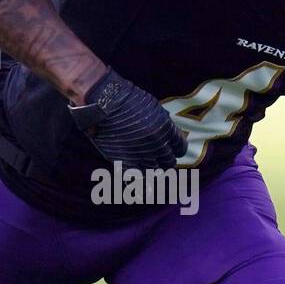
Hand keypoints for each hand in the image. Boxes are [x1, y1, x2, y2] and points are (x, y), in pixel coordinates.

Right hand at [67, 67, 187, 170]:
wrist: (104, 101)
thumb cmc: (127, 98)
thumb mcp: (153, 107)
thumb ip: (163, 123)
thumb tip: (167, 135)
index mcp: (166, 130)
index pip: (180, 148)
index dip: (176, 150)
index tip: (171, 149)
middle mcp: (157, 145)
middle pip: (169, 162)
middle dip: (164, 161)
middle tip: (157, 158)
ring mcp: (141, 155)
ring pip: (154, 172)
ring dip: (151, 170)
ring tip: (147, 168)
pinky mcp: (124, 161)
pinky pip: (136, 178)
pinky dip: (139, 182)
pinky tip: (139, 184)